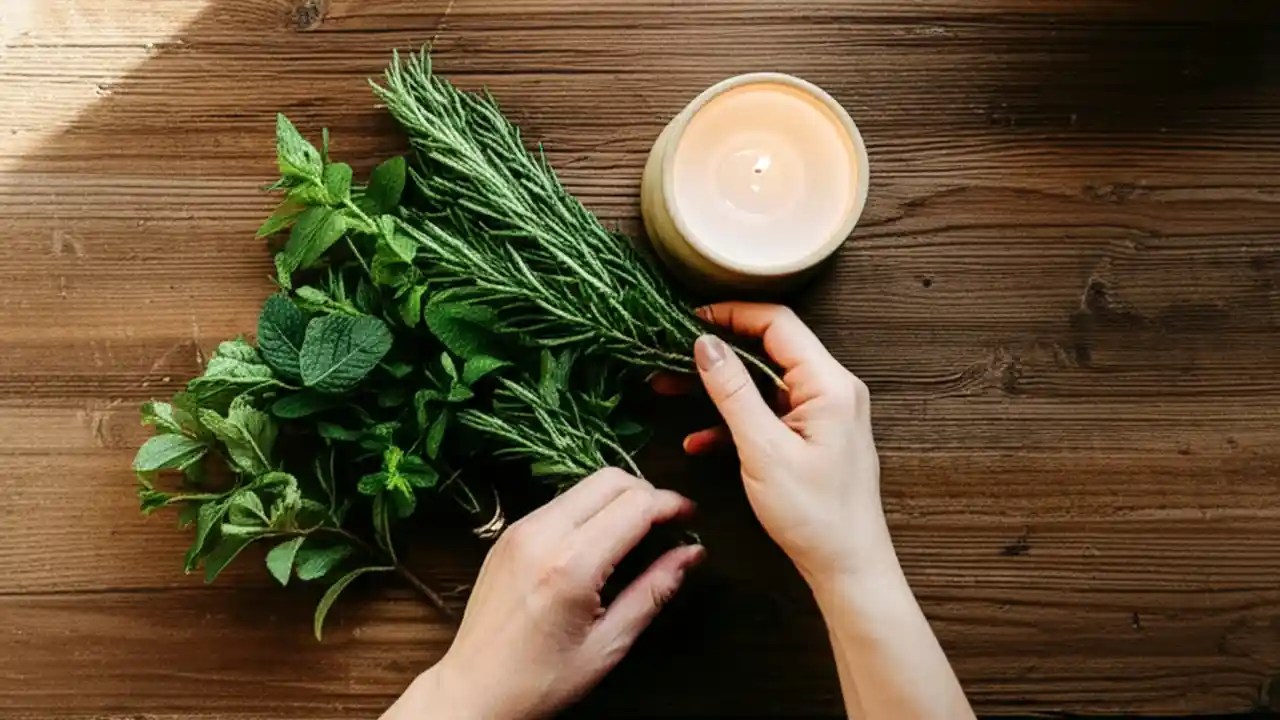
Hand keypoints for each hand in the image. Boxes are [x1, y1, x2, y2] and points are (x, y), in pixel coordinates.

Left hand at [384, 469, 702, 719]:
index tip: (691, 517)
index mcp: (571, 564)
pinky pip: (560, 502)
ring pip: (584, 485)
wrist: (472, 692)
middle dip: (648, 492)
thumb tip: (691, 554)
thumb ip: (654, 591)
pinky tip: (600, 541)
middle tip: (668, 521)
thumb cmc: (539, 680)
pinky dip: (589, 508)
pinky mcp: (508, 534)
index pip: (636, 505)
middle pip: (610, 479)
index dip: (672, 504)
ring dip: (618, 497)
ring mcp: (520, 530)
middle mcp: (542, 535)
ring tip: (637, 532)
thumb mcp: (608, 644)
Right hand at [672, 302, 888, 586]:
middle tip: (669, 351)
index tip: (688, 318)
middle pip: (767, 349)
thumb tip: (705, 343)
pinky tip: (698, 441)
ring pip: (761, 383)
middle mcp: (830, 390)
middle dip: (717, 350)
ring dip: (717, 388)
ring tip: (667, 388)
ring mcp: (821, 414)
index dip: (731, 313)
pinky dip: (733, 422)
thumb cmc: (814, 514)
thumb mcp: (763, 449)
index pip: (778, 323)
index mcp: (828, 384)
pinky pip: (767, 414)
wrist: (848, 568)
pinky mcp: (811, 437)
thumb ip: (733, 392)